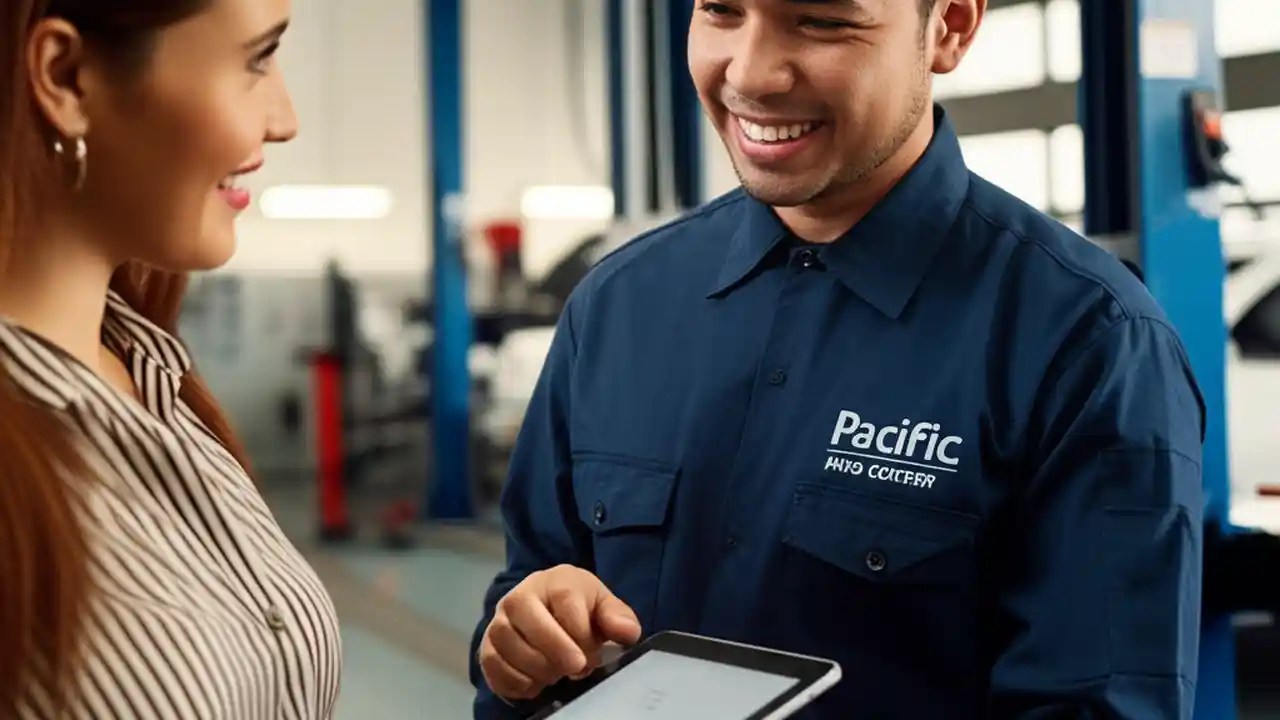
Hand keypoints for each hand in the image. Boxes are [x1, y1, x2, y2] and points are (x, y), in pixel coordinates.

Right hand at [478, 564, 642, 700]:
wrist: (548, 611)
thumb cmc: (580, 608)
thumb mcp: (603, 606)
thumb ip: (617, 617)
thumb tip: (627, 633)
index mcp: (554, 581)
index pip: (564, 599)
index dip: (579, 632)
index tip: (590, 656)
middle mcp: (519, 596)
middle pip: (527, 616)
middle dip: (554, 649)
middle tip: (574, 669)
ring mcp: (499, 621)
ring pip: (507, 643)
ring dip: (535, 667)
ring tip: (555, 675)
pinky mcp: (487, 647)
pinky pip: (492, 666)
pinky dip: (515, 682)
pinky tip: (536, 685)